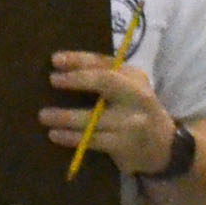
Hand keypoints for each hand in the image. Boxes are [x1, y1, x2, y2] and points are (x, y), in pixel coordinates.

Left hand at [44, 52, 178, 177]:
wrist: (162, 144)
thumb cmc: (134, 110)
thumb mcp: (127, 88)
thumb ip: (104, 76)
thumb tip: (61, 67)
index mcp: (134, 77)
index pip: (106, 63)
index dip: (79, 60)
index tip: (54, 59)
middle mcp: (137, 96)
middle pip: (106, 82)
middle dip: (78, 79)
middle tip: (52, 80)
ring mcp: (132, 122)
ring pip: (93, 117)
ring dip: (65, 116)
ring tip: (43, 115)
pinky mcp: (125, 145)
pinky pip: (92, 140)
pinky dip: (70, 137)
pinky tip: (55, 134)